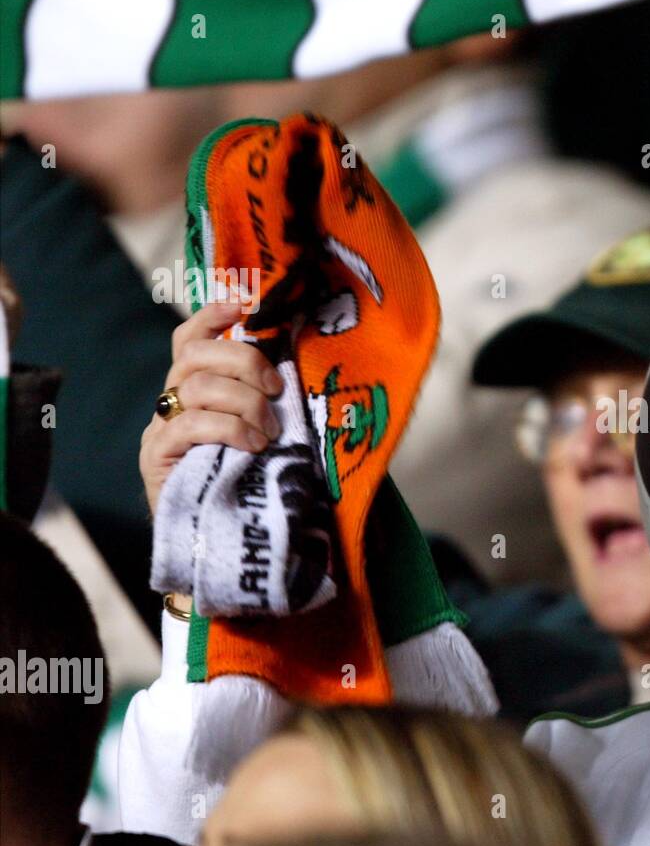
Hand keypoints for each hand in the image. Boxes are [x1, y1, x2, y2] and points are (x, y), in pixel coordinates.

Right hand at [139, 300, 283, 514]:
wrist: (229, 542)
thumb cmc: (255, 483)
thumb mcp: (265, 431)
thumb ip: (267, 399)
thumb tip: (297, 364)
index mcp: (196, 391)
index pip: (190, 338)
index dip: (214, 315)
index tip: (247, 303)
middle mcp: (171, 404)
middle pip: (195, 354)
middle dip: (243, 361)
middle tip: (275, 391)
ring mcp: (160, 430)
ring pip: (196, 387)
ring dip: (244, 403)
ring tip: (269, 433)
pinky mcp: (157, 459)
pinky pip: (191, 425)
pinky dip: (230, 429)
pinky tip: (254, 446)